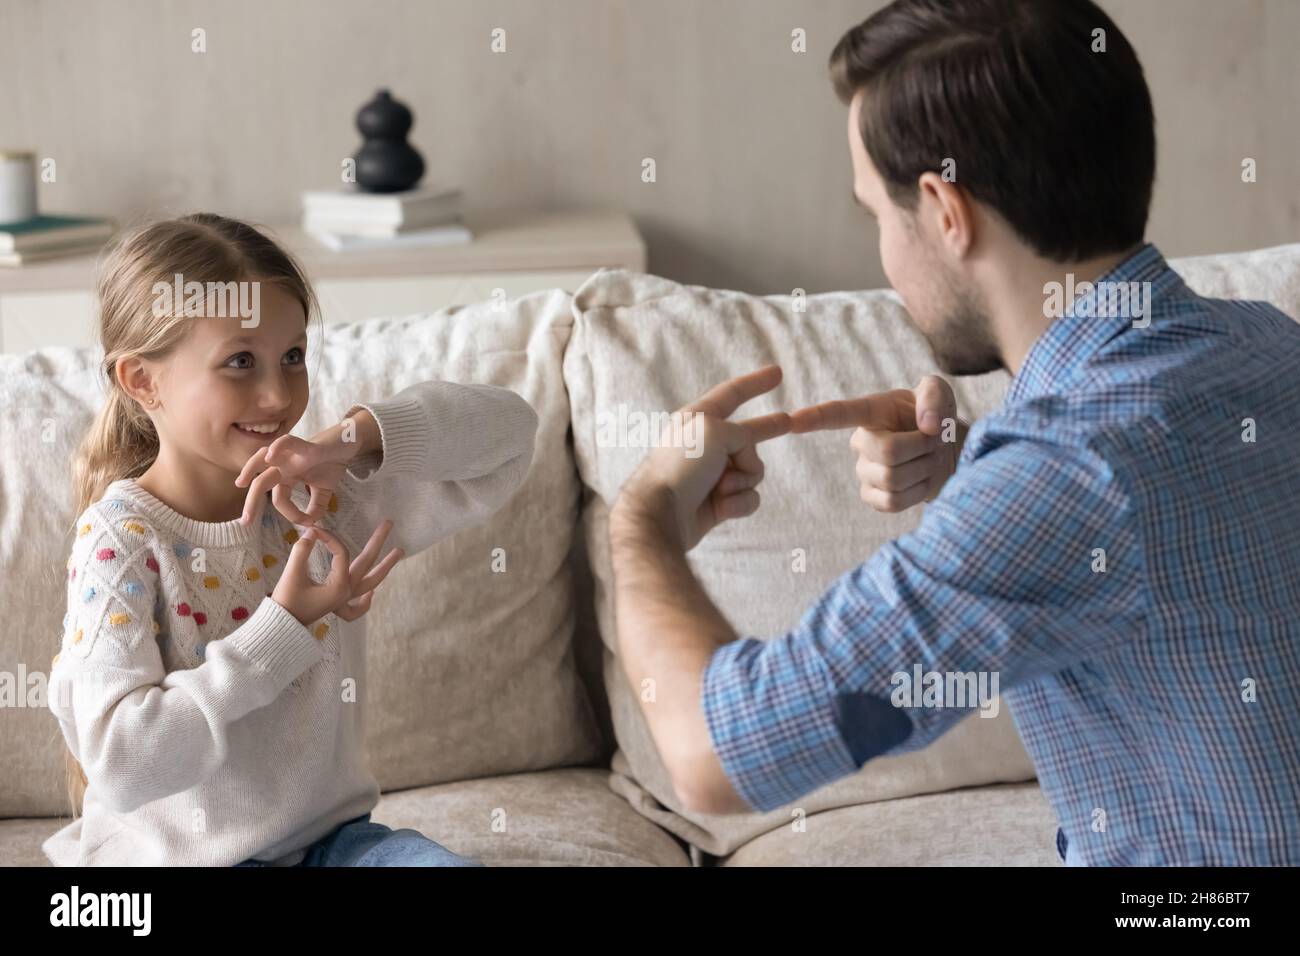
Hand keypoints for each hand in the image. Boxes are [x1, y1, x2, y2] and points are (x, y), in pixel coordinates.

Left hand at [235, 411, 374, 526]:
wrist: (345, 445)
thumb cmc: (331, 464)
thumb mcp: (324, 492)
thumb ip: (316, 508)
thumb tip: (311, 524)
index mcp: (285, 478)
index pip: (279, 499)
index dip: (291, 514)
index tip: (307, 523)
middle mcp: (283, 466)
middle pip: (261, 483)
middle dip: (251, 502)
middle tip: (245, 521)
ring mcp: (291, 455)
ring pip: (262, 458)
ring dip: (250, 469)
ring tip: (241, 483)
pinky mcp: (304, 444)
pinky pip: (287, 442)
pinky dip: (277, 447)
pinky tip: (269, 458)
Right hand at [271, 520, 403, 627]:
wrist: (280, 626)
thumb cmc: (286, 601)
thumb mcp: (292, 573)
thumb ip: (302, 550)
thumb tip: (312, 531)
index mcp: (339, 585)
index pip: (341, 553)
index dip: (329, 538)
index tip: (314, 529)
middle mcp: (346, 592)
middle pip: (367, 563)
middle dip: (378, 542)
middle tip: (389, 523)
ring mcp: (343, 600)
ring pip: (371, 582)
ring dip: (385, 567)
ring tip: (399, 551)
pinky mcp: (336, 606)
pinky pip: (356, 607)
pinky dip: (366, 601)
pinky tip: (372, 593)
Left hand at [611, 365, 791, 551]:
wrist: (661, 516)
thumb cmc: (681, 468)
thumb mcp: (714, 432)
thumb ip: (741, 434)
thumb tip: (744, 462)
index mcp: (698, 419)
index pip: (732, 394)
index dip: (756, 383)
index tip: (777, 373)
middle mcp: (705, 445)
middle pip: (748, 435)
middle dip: (767, 429)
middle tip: (789, 421)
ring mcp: (712, 475)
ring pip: (753, 471)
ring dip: (743, 480)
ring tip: (721, 487)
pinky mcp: (718, 503)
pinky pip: (748, 498)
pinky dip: (739, 503)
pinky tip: (722, 507)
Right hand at [789, 374, 965, 512]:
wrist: (946, 453)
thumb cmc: (937, 418)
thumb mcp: (941, 395)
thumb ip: (934, 398)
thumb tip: (927, 425)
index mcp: (872, 411)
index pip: (839, 414)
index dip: (815, 418)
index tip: (790, 421)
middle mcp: (861, 441)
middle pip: (888, 453)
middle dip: (923, 448)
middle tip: (936, 440)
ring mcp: (863, 471)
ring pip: (893, 479)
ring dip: (925, 469)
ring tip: (930, 458)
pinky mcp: (871, 496)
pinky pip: (892, 502)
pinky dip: (917, 492)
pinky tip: (920, 480)